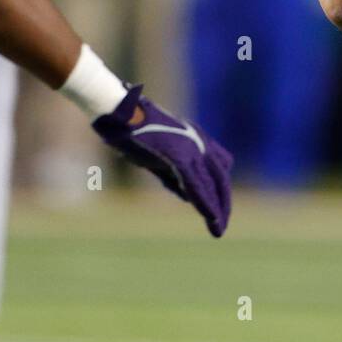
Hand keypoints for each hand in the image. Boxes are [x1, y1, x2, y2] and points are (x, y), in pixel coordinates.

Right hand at [92, 85, 232, 235]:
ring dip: (217, 208)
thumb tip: (185, 193)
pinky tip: (211, 218)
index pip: (218, 166)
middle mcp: (199, 142)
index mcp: (195, 138)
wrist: (119, 112)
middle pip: (219, 176)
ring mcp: (191, 148)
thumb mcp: (158, 153)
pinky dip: (205, 203)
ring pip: (211, 183)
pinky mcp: (179, 156)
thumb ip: (173, 172)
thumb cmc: (132, 130)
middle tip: (221, 224)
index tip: (219, 209)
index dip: (218, 189)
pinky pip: (197, 185)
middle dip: (222, 202)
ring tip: (219, 229)